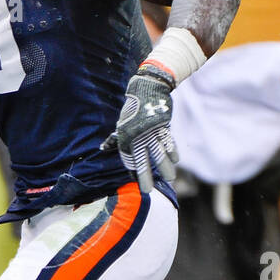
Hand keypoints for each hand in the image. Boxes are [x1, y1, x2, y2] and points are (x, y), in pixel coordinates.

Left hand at [101, 68, 178, 193]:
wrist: (148, 89)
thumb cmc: (134, 109)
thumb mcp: (122, 123)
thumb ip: (115, 139)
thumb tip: (103, 148)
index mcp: (125, 136)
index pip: (128, 158)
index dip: (132, 170)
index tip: (136, 181)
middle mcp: (137, 136)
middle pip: (142, 159)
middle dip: (145, 176)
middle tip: (147, 191)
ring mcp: (151, 131)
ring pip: (158, 152)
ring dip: (164, 167)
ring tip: (170, 178)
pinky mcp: (163, 125)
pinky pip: (168, 141)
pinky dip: (172, 151)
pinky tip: (175, 161)